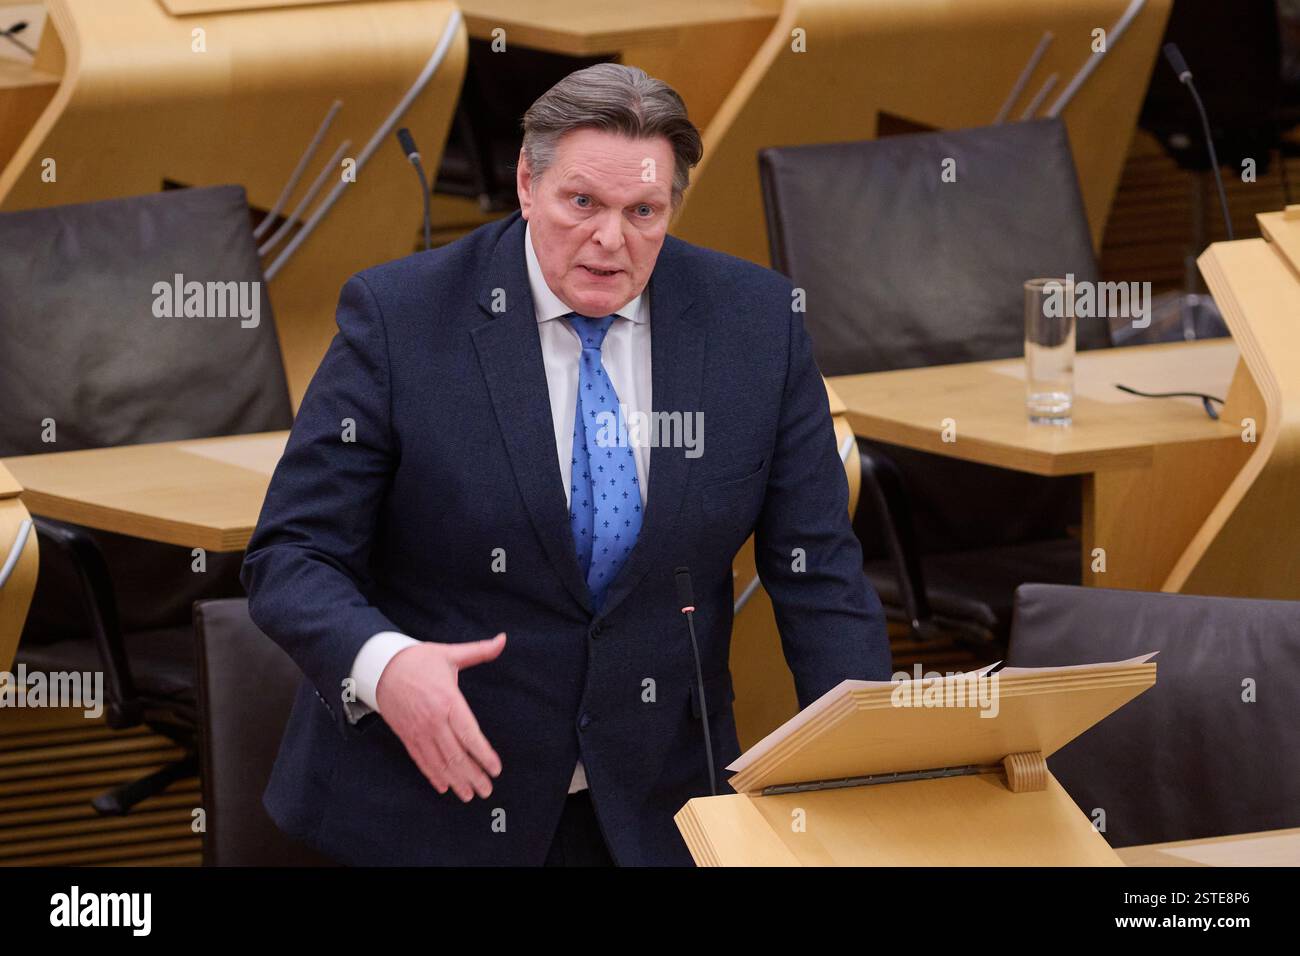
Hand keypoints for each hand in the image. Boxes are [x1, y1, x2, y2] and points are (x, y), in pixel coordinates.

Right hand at [375, 633, 505, 801]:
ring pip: (439, 762)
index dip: (483, 754)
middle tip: (487, 791)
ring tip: (469, 795)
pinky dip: (433, 775)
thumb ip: (479, 651)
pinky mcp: (406, 736)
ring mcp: (418, 731)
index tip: (496, 769)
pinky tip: (444, 786)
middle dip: (473, 775)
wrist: (380, 667)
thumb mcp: (450, 654)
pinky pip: (421, 760)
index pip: (469, 734)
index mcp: (447, 700)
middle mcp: (433, 720)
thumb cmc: (419, 660)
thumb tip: (502, 640)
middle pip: (455, 754)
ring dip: (456, 780)